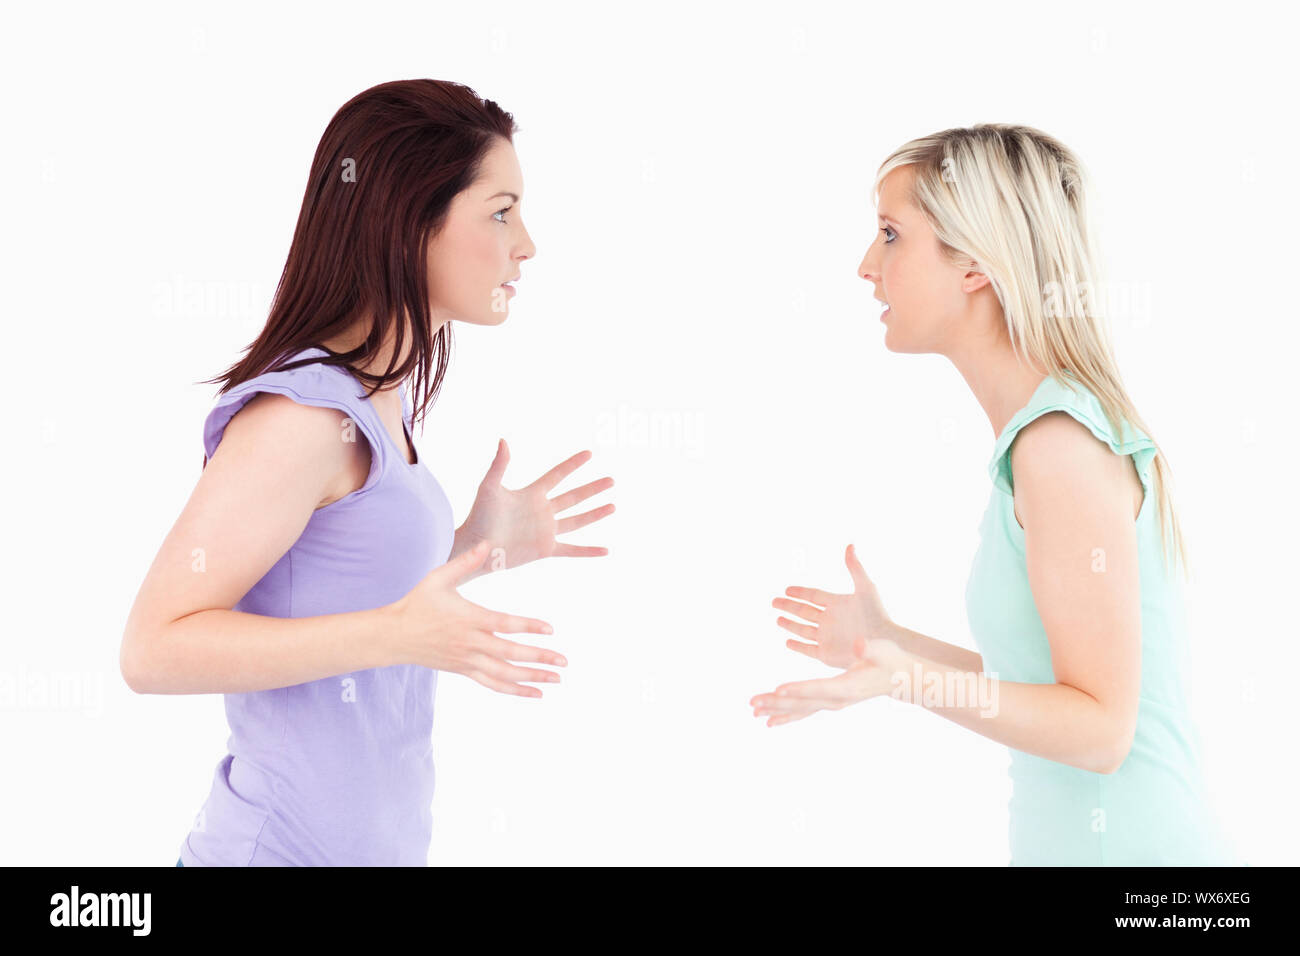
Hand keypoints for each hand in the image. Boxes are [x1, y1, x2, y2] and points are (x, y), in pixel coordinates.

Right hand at [387, 540, 567, 697]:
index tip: (550, 629)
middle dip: (539, 658)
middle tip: (564, 660)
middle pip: (510, 653)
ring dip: (532, 678)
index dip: (528, 626)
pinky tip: (535, 692)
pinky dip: (514, 690)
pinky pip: (492, 684)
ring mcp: (467, 660)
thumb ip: (465, 562)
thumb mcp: (438, 578)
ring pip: (504, 674)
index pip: (504, 624)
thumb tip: (487, 542)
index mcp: (469, 618)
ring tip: (557, 679)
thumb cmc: (417, 602)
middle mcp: (470, 642)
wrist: (394, 636)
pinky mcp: (463, 671)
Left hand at [455, 440, 613, 572]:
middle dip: (593, 489)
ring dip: (595, 514)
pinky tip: (605, 551)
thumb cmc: (478, 516)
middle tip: (611, 480)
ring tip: (613, 506)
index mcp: (531, 494)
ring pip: (577, 521)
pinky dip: (589, 551)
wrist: (475, 546)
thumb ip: (499, 465)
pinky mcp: (545, 549)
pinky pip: (572, 550)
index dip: (573, 464)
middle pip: (573, 497)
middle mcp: (542, 511)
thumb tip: (503, 440)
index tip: (589, 454)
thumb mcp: (489, 487)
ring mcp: (545, 530)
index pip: (557, 475)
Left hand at [749, 634, 910, 726]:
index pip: (819, 688)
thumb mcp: (882, 650)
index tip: (778, 690)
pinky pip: (804, 710)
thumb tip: (858, 644)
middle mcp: (837, 699)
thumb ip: (869, 647)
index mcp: (847, 686)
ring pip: (801, 708)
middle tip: (753, 703)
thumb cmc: (890, 660)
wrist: (899, 678)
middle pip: (803, 702)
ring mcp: (832, 702)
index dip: (799, 689)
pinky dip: (787, 714)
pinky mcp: (829, 700)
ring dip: (776, 709)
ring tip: (754, 711)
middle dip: (777, 702)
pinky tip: (770, 719)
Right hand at [771, 544, 895, 668]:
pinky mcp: (826, 654)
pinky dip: (797, 646)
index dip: (800, 592)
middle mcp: (830, 620)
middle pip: (804, 612)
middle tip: (774, 602)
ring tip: (778, 619)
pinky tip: (787, 642)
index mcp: (837, 604)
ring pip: (803, 629)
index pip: (813, 596)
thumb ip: (855, 567)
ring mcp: (827, 637)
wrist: (883, 642)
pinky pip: (807, 649)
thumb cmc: (877, 615)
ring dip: (790, 624)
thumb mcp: (866, 587)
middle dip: (789, 607)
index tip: (786, 589)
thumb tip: (850, 545)